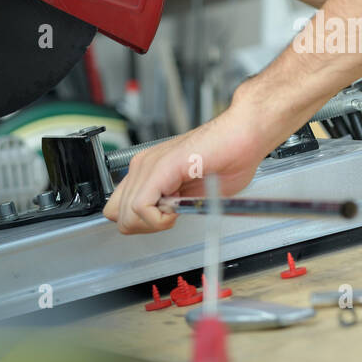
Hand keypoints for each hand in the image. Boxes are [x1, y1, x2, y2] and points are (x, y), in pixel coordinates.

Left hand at [102, 105, 267, 234]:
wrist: (244, 135)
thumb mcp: (191, 192)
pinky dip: (158, 219)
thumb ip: (171, 204)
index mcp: (148, 171)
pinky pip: (140, 207)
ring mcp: (148, 165)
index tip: (168, 218)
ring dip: (152, 223)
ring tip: (178, 209)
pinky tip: (178, 209)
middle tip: (172, 217)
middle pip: (117, 215)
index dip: (142, 223)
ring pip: (125, 215)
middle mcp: (143, 166)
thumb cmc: (229, 158)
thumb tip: (160, 218)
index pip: (120, 209)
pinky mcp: (160, 168)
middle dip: (144, 226)